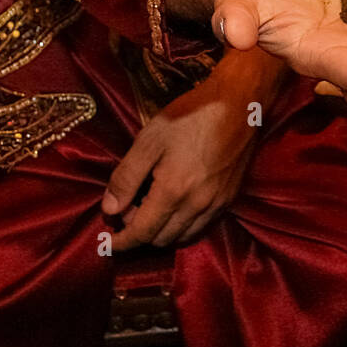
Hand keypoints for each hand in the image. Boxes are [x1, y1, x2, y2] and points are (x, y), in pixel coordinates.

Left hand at [104, 53, 277, 249]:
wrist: (239, 103)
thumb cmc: (190, 116)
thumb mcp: (149, 140)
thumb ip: (127, 178)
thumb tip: (110, 209)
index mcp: (174, 192)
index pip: (142, 233)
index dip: (121, 242)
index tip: (107, 244)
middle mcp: (197, 206)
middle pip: (162, 240)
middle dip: (140, 233)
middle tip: (128, 209)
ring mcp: (217, 204)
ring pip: (183, 238)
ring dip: (162, 233)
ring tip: (150, 209)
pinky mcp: (230, 199)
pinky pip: (202, 227)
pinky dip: (183, 227)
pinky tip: (175, 207)